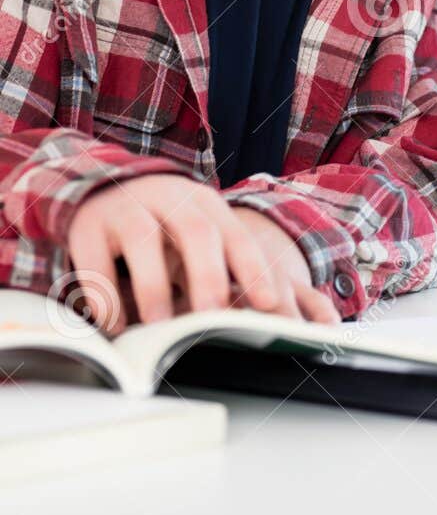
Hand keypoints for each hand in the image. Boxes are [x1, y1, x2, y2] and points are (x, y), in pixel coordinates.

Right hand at [67, 175, 336, 332]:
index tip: (269, 304)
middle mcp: (170, 199)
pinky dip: (105, 294)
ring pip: (143, 239)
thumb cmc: (166, 228)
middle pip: (196, 232)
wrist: (104, 188)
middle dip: (207, 277)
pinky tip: (114, 323)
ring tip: (158, 326)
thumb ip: (225, 270)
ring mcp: (128, 207)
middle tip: (211, 320)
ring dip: (153, 286)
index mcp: (206, 205)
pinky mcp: (89, 225)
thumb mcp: (198, 239)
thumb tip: (266, 318)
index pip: (237, 235)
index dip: (253, 269)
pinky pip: (96, 259)